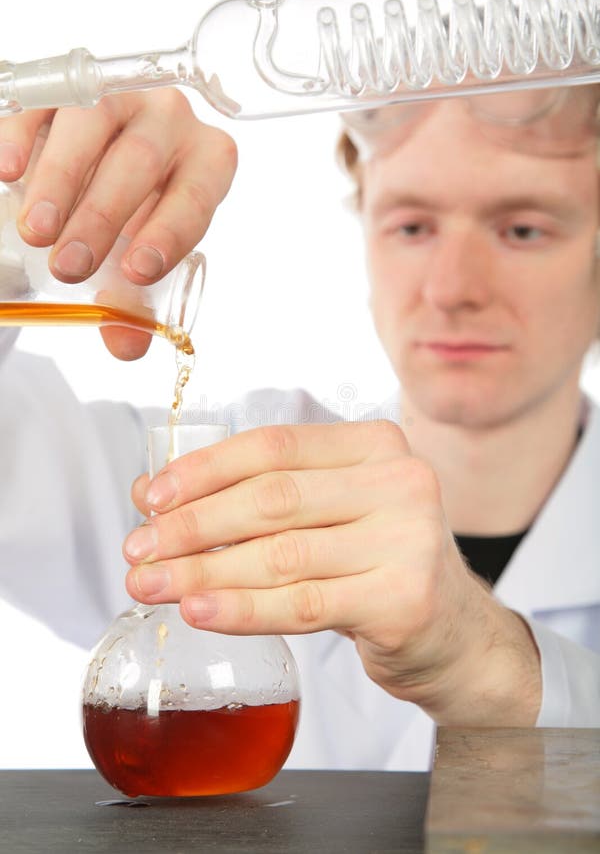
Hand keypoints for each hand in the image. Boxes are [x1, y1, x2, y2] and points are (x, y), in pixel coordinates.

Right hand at [0, 91, 236, 358]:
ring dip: (62, 180)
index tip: (134, 271)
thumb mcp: (140, 253)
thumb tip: (126, 345)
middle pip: (140, 161)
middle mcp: (171, 118)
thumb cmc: (135, 212)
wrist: (105, 160)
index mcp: (206, 163)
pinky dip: (22, 134)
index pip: (195, 198)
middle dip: (102, 217)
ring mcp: (119, 92)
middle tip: (68, 266)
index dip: (168, 234)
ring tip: (37, 231)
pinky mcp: (69, 80)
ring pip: (92, 123)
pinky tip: (7, 171)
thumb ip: (133, 301)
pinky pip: (46, 97)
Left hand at [123, 421, 540, 726]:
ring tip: (150, 585)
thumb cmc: (379, 564)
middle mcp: (400, 482)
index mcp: (376, 445)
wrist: (455, 633)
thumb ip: (257, 498)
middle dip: (193, 526)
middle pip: (273, 498)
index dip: (204, 469)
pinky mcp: (405, 600)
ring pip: (282, 555)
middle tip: (138, 551)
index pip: (274, 445)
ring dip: (203, 572)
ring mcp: (410, 540)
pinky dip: (243, 609)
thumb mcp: (329, 514)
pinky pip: (305, 604)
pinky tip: (198, 612)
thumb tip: (154, 497)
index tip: (150, 499)